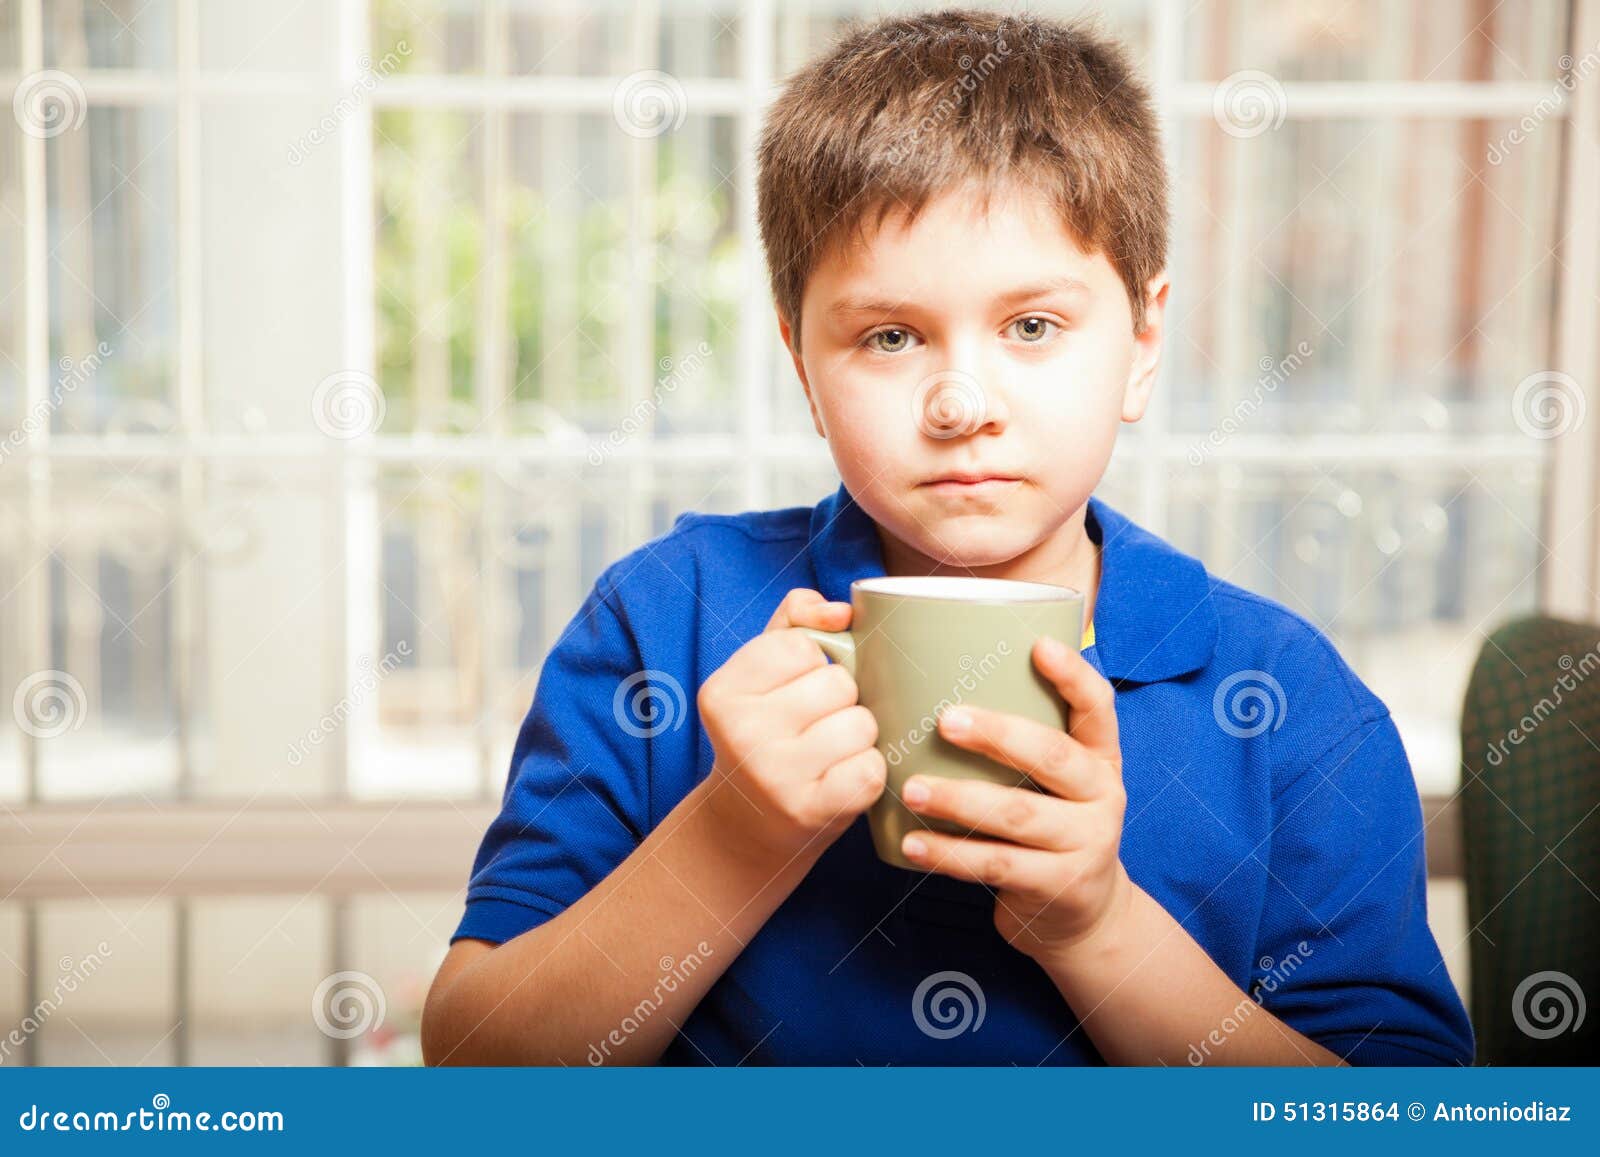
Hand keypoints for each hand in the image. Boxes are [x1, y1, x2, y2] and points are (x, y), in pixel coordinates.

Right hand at [699, 589, 887, 863]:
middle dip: (842, 700)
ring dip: (859, 737)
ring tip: (831, 753)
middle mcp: (741, 732)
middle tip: (817, 726)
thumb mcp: (761, 672)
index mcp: (723, 691)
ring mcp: (774, 774)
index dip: (813, 663)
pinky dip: (867, 772)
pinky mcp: (810, 810)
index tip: (795, 689)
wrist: (748, 823)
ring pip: (861, 723)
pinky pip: (871, 768)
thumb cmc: (766, 733)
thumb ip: (795, 620)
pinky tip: (841, 779)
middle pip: (838, 682)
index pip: (801, 644)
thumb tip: (841, 611)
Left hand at [898, 634, 1133, 966]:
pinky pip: (997, 865)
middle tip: (945, 721)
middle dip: (999, 734)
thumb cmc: (1049, 828)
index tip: (1039, 646)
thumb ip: (1020, 744)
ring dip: (959, 799)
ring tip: (912, 789)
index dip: (1073, 676)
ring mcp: (1086, 843)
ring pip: (1018, 814)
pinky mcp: (1059, 887)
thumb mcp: (1056, 784)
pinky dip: (949, 855)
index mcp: (1101, 758)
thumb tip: (931, 685)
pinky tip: (912, 844)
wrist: (1084, 917)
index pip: (1099, 707)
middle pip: (1054, 756)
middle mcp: (1102, 796)